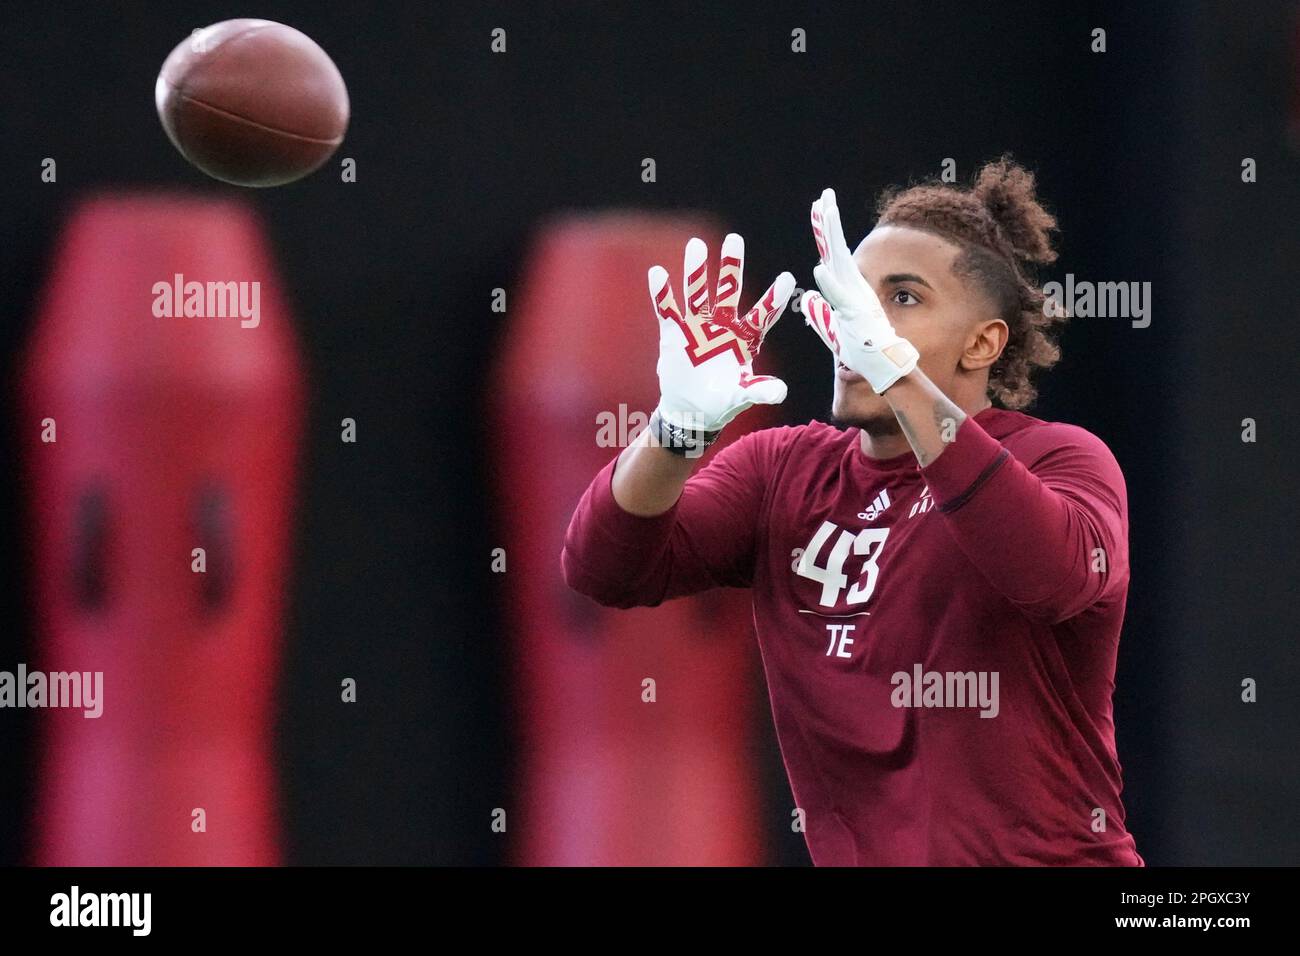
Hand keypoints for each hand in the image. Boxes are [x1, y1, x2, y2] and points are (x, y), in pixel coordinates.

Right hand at [649, 233, 792, 441]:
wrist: (692, 409)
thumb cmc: (722, 401)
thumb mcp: (742, 396)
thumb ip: (759, 390)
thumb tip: (780, 392)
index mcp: (746, 337)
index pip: (763, 313)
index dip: (773, 298)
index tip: (788, 278)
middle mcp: (723, 325)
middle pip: (729, 290)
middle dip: (731, 266)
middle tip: (734, 240)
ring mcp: (698, 325)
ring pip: (698, 292)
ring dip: (696, 271)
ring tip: (696, 245)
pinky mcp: (675, 332)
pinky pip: (668, 309)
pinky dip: (662, 293)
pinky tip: (658, 273)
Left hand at [799, 187, 918, 393]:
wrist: (884, 369)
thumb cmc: (862, 352)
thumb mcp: (833, 331)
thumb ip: (819, 314)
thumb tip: (805, 297)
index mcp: (847, 289)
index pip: (832, 254)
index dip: (825, 231)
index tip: (819, 207)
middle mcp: (853, 289)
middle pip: (836, 250)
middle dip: (829, 222)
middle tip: (823, 195)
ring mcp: (855, 299)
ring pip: (839, 264)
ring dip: (830, 239)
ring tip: (822, 214)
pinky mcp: (856, 316)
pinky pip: (840, 299)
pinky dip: (831, 285)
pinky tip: (819, 268)